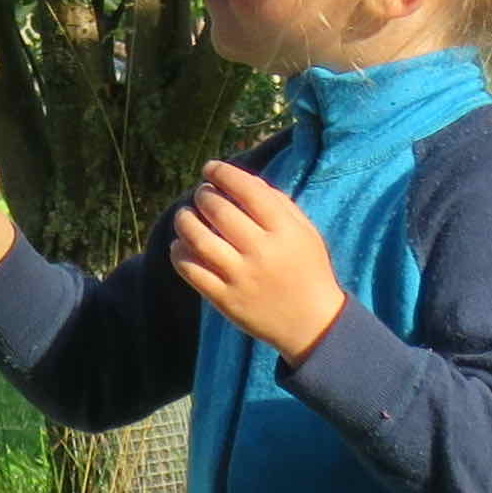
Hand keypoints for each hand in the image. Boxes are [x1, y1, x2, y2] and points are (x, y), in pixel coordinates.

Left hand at [169, 159, 347, 360]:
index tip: (210, 169)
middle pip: (218, 210)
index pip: (248, 190)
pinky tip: (181, 244)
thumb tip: (239, 178)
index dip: (223, 173)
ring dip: (184, 220)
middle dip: (203, 195)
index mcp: (285, 231)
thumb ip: (276, 202)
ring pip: (197, 238)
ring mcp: (241, 277)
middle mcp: (262, 252)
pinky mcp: (225, 299)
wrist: (312, 324)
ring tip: (185, 215)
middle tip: (202, 194)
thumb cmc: (306, 269)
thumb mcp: (304, 232)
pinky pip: (190, 269)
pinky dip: (179, 252)